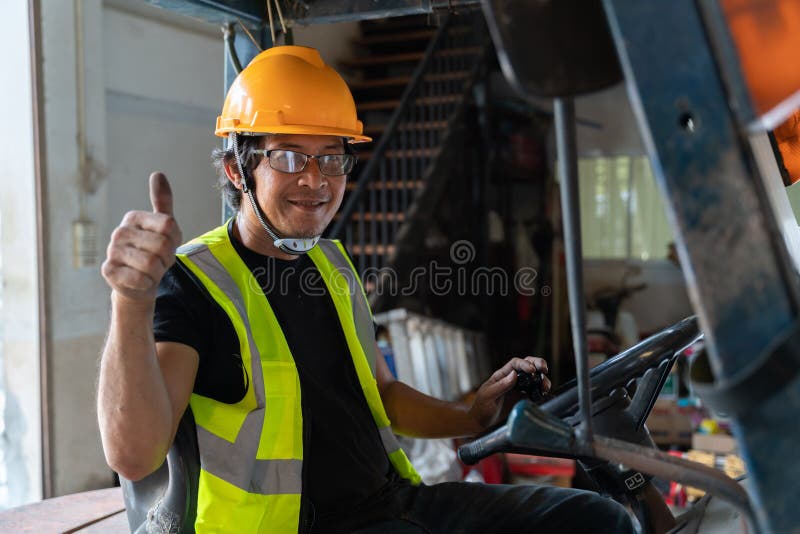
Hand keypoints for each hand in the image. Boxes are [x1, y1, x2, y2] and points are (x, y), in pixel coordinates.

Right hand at [102, 172, 181, 303]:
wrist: (140, 283)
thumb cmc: (155, 252)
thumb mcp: (165, 228)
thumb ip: (163, 202)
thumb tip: (157, 173)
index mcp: (134, 217)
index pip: (168, 225)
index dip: (175, 240)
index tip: (167, 244)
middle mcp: (120, 231)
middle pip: (162, 245)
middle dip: (167, 258)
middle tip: (159, 261)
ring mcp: (111, 251)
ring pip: (151, 263)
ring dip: (157, 272)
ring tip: (150, 271)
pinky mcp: (108, 271)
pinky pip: (139, 278)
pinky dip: (146, 283)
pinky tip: (140, 280)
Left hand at [468, 356, 551, 430]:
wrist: (481, 424)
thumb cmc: (480, 408)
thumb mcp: (487, 396)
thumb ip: (500, 386)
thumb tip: (514, 375)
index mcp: (501, 376)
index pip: (515, 364)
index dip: (525, 364)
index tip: (532, 370)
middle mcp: (512, 380)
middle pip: (527, 366)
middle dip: (538, 364)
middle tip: (544, 369)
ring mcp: (519, 389)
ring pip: (534, 378)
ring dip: (542, 379)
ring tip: (546, 386)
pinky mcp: (523, 400)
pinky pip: (535, 392)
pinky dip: (541, 390)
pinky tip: (543, 394)